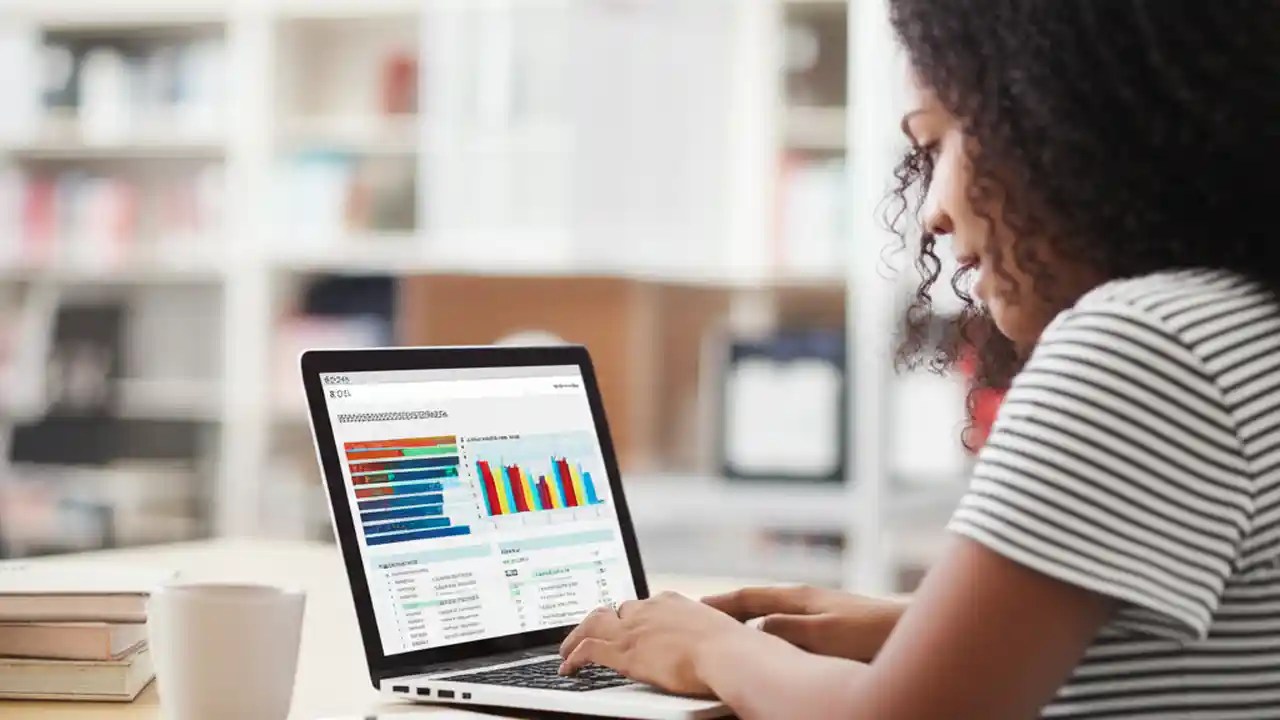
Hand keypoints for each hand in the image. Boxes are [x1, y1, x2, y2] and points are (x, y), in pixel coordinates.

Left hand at [558, 592, 755, 696]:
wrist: (729, 655)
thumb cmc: (736, 650)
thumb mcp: (723, 634)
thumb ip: (712, 635)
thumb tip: (724, 644)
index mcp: (673, 602)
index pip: (643, 605)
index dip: (631, 617)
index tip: (628, 625)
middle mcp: (650, 609)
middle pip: (615, 610)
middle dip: (601, 622)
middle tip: (592, 633)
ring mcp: (635, 629)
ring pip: (593, 624)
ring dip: (577, 636)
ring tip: (567, 649)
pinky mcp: (624, 651)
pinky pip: (588, 649)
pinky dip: (573, 657)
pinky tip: (568, 667)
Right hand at [702, 585, 905, 661]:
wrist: (912, 631)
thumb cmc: (872, 633)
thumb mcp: (825, 633)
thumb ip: (787, 629)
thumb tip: (753, 629)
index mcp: (798, 597)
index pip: (747, 597)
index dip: (718, 604)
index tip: (691, 608)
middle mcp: (803, 601)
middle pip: (754, 603)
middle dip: (726, 610)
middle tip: (697, 617)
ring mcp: (816, 612)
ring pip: (768, 615)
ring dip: (745, 621)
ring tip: (724, 631)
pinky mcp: (829, 627)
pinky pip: (784, 628)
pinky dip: (765, 633)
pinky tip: (767, 646)